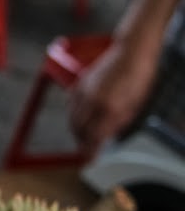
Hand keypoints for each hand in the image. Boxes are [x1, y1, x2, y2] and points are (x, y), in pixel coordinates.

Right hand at [69, 40, 156, 156]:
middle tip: (86, 150)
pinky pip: (70, 106)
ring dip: (76, 131)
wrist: (131, 49)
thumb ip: (120, 121)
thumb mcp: (136, 103)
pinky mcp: (79, 84)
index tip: (90, 160)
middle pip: (80, 131)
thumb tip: (109, 134)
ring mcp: (83, 92)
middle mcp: (92, 102)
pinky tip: (78, 119)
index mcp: (109, 108)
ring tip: (81, 138)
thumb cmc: (139, 73)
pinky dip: (72, 116)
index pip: (95, 137)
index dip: (91, 151)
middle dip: (82, 143)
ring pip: (72, 119)